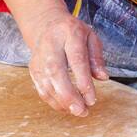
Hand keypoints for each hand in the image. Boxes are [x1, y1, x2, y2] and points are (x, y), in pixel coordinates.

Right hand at [0, 0, 108, 116]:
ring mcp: (39, 58)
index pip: (76, 60)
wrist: (46, 24)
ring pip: (46, 83)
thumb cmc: (72, 33)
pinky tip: (66, 107)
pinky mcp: (33, 69)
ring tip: (78, 112)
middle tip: (81, 111)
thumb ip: (97, 57)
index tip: (92, 100)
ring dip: (61, 102)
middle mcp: (50, 45)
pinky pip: (41, 88)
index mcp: (69, 33)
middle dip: (68, 95)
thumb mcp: (90, 37)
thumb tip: (103, 77)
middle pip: (56, 72)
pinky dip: (53, 101)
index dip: (83, 82)